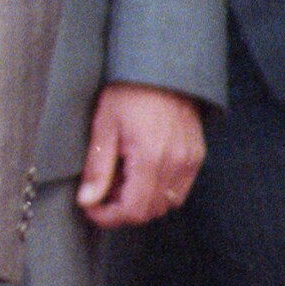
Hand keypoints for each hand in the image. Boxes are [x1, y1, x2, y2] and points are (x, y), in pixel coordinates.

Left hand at [79, 83, 208, 227]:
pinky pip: (179, 189)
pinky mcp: (196, 156)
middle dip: (122, 210)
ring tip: (121, 178)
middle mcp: (176, 164)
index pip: (132, 210)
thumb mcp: (104, 127)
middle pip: (150, 212)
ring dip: (142, 201)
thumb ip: (97, 168)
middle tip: (102, 190)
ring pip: (166, 204)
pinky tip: (141, 171)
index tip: (90, 208)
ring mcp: (190, 161)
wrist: (161, 68)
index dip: (108, 217)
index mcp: (151, 158)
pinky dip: (159, 190)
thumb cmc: (128, 92)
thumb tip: (87, 201)